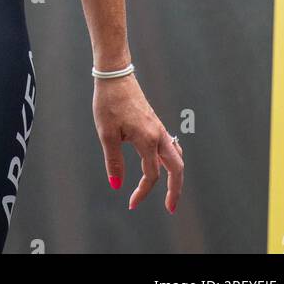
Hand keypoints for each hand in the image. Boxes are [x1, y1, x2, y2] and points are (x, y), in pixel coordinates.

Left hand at [93, 75, 183, 212]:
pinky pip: (171, 146)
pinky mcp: (155, 123)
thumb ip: (114, 161)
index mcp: (147, 139)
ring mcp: (159, 128)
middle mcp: (158, 135)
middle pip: (177, 168)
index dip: (142, 192)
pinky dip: (172, 160)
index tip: (131, 204)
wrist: (115, 74)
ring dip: (176, 175)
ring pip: (177, 156)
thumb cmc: (109, 102)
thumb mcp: (106, 133)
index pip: (151, 175)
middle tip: (170, 208)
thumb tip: (117, 185)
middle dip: (175, 190)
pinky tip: (163, 165)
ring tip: (171, 191)